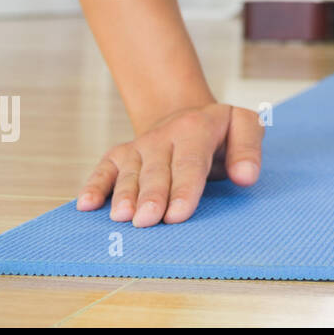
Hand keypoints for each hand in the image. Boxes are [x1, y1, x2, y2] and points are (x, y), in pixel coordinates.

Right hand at [76, 103, 263, 226]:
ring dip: (124, 195)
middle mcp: (164, 137)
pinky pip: (105, 169)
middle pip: (157, 171)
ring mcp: (140, 146)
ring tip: (121, 217)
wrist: (185, 113)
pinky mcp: (120, 155)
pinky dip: (95, 185)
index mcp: (196, 129)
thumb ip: (248, 150)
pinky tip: (86, 205)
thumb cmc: (220, 130)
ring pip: (131, 173)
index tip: (178, 215)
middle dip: (152, 196)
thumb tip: (245, 176)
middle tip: (147, 220)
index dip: (184, 189)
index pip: (190, 163)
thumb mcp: (243, 126)